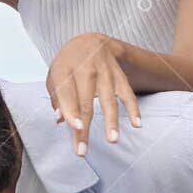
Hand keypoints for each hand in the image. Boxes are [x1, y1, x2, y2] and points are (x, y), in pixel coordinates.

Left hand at [46, 32, 141, 156]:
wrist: (90, 41)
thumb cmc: (68, 66)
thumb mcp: (55, 76)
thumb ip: (57, 98)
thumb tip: (60, 120)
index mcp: (65, 69)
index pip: (67, 92)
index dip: (71, 110)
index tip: (75, 128)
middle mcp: (86, 69)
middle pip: (86, 102)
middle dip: (85, 128)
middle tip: (82, 150)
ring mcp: (105, 72)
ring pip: (109, 99)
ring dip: (111, 121)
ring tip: (113, 140)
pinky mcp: (119, 76)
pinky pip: (127, 93)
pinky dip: (133, 108)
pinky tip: (137, 124)